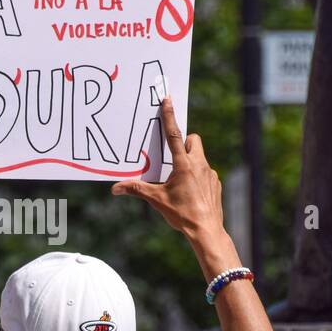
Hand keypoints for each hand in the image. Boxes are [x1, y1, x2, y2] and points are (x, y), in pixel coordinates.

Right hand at [111, 99, 225, 242]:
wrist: (206, 230)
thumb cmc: (181, 214)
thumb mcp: (156, 200)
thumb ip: (136, 190)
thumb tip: (115, 189)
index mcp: (183, 165)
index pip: (174, 135)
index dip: (169, 116)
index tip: (167, 100)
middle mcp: (199, 165)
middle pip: (193, 140)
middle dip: (184, 142)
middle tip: (173, 156)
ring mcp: (210, 173)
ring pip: (200, 157)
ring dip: (190, 161)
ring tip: (180, 180)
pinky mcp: (216, 183)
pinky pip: (206, 172)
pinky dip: (197, 176)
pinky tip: (191, 192)